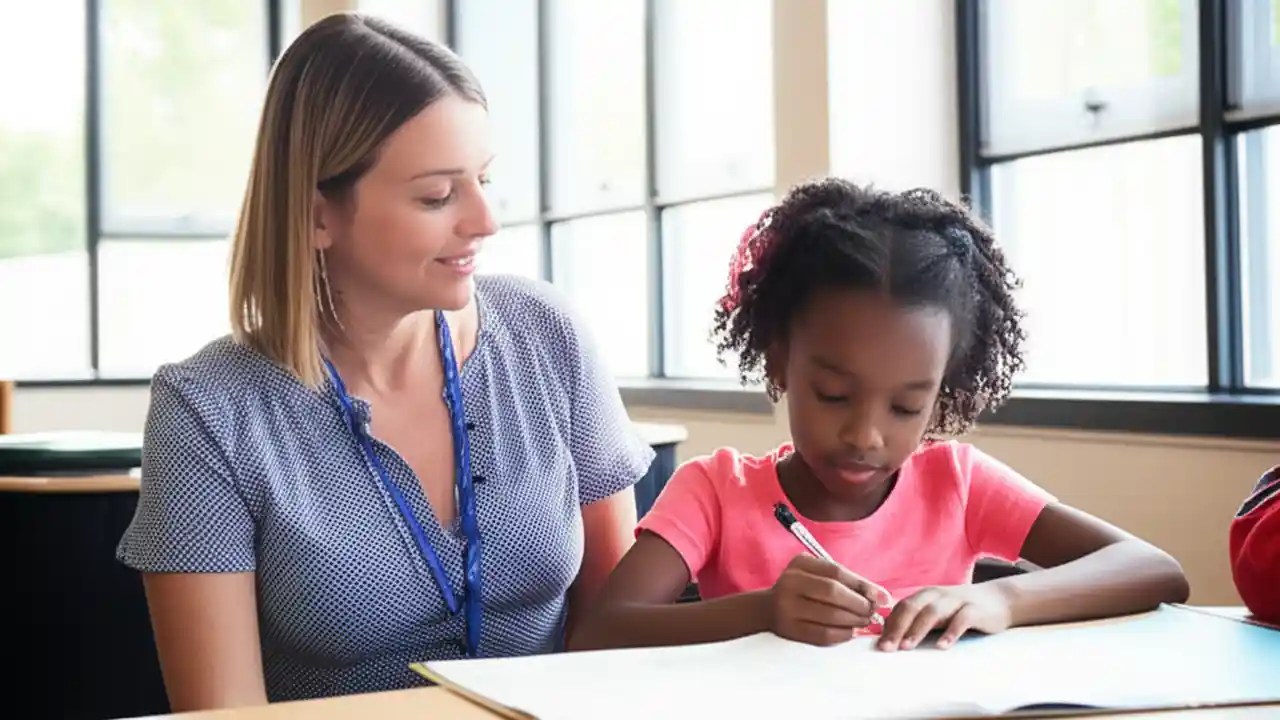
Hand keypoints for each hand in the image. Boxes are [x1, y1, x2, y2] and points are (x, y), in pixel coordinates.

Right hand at [767, 555, 892, 645]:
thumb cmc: (803, 590)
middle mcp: (790, 582)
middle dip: (859, 604)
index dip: (863, 585)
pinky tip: (850, 632)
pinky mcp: (789, 629)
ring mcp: (787, 607)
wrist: (768, 608)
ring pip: (829, 615)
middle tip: (873, 612)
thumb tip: (882, 597)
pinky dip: (842, 635)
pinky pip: (822, 635)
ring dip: (853, 620)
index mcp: (800, 564)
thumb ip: (846, 581)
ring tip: (864, 621)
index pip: (836, 572)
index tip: (882, 597)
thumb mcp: (817, 575)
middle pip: (833, 592)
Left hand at [878, 584, 1011, 651]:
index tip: (878, 646)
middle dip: (897, 628)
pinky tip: (943, 647)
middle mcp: (938, 595)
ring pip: (933, 612)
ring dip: (918, 630)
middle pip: (912, 608)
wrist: (1000, 600)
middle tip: (886, 649)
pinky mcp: (976, 610)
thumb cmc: (961, 611)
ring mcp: (957, 600)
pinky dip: (951, 632)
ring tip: (906, 647)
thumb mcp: (938, 613)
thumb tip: (889, 638)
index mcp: (926, 595)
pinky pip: (961, 619)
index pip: (902, 608)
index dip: (889, 626)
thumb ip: (917, 621)